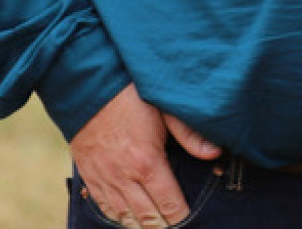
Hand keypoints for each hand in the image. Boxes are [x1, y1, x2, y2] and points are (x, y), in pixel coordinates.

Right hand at [68, 83, 222, 226]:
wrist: (87, 86)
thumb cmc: (129, 94)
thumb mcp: (165, 108)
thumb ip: (190, 134)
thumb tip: (214, 152)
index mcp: (147, 162)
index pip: (169, 204)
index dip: (181, 215)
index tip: (188, 215)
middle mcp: (124, 177)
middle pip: (147, 217)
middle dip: (163, 224)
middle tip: (174, 224)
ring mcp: (105, 179)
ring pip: (124, 217)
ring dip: (141, 225)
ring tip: (155, 225)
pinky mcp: (89, 175)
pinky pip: (103, 207)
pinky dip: (117, 217)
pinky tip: (128, 218)